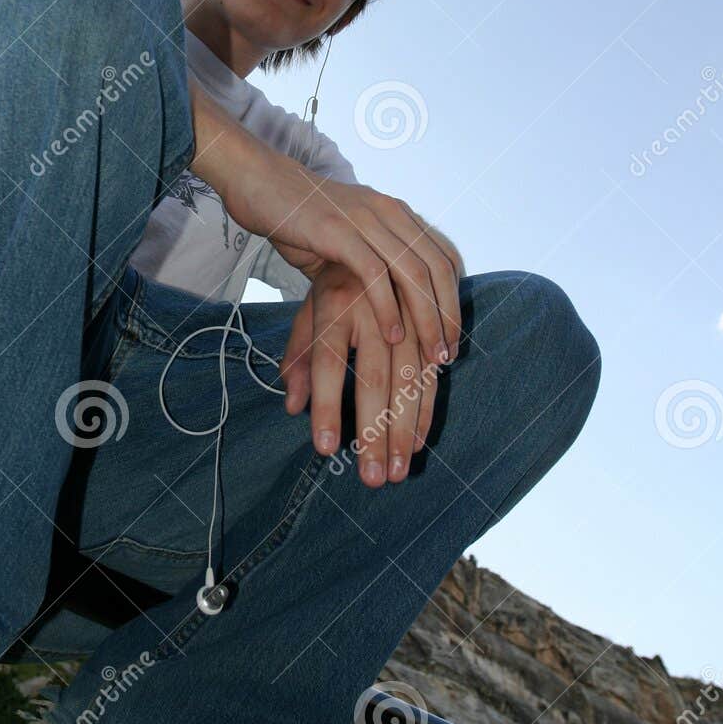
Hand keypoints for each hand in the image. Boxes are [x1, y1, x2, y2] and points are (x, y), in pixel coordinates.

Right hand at [224, 146, 463, 363]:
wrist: (258, 181)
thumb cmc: (297, 216)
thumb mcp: (345, 237)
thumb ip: (368, 264)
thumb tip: (382, 303)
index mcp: (396, 213)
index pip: (444, 258)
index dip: (453, 300)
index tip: (451, 336)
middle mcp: (389, 212)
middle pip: (438, 269)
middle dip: (447, 317)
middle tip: (447, 355)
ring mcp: (366, 219)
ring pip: (414, 274)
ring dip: (426, 320)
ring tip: (429, 354)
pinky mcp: (339, 231)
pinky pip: (375, 273)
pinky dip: (388, 308)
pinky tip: (392, 335)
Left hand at [278, 262, 449, 484]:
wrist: (380, 243)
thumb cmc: (335, 288)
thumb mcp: (309, 314)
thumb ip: (298, 358)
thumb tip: (291, 406)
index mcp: (334, 305)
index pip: (327, 363)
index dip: (327, 407)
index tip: (325, 449)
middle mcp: (374, 310)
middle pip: (373, 379)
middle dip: (374, 433)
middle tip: (371, 480)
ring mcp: (408, 317)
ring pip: (408, 383)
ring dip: (403, 432)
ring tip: (395, 473)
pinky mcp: (431, 327)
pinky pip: (431, 375)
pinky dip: (426, 412)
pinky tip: (417, 444)